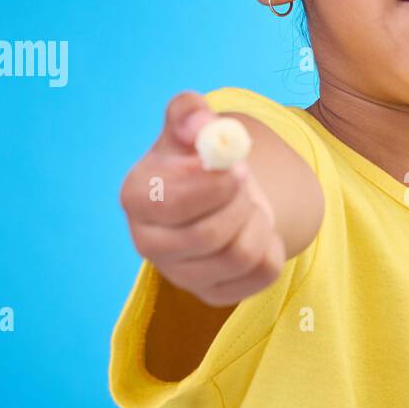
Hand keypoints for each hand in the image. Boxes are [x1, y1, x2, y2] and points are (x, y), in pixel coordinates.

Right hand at [119, 91, 285, 306]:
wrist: (219, 192)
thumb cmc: (197, 156)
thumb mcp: (192, 124)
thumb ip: (190, 113)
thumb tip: (201, 124)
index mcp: (137, 197)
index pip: (171, 203)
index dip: (212, 186)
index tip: (238, 168)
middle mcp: (149, 245)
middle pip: (208, 236)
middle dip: (240, 202)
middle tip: (247, 181)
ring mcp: (182, 277)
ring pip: (240, 256)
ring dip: (258, 220)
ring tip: (249, 203)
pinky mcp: (216, 295)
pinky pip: (262, 273)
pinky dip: (271, 245)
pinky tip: (253, 230)